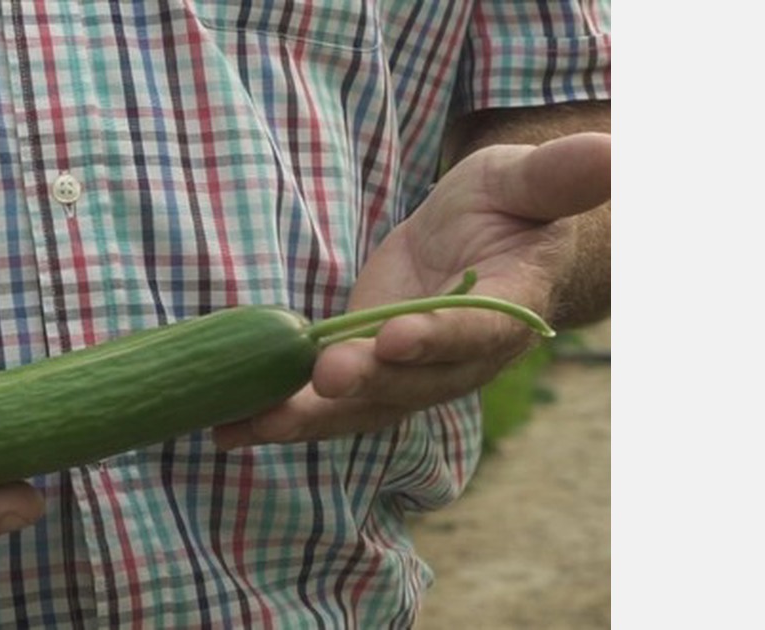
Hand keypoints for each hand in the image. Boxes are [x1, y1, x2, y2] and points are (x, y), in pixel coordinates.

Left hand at [213, 132, 610, 448]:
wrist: (479, 236)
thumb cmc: (508, 204)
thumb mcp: (526, 179)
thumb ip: (558, 178)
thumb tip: (614, 152)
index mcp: (505, 311)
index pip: (474, 331)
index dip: (437, 337)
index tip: (396, 335)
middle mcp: (456, 359)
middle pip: (409, 383)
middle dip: (364, 385)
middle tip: (322, 381)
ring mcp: (407, 373)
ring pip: (358, 406)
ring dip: (305, 418)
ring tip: (248, 424)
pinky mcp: (366, 371)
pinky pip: (325, 402)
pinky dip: (279, 415)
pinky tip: (226, 426)